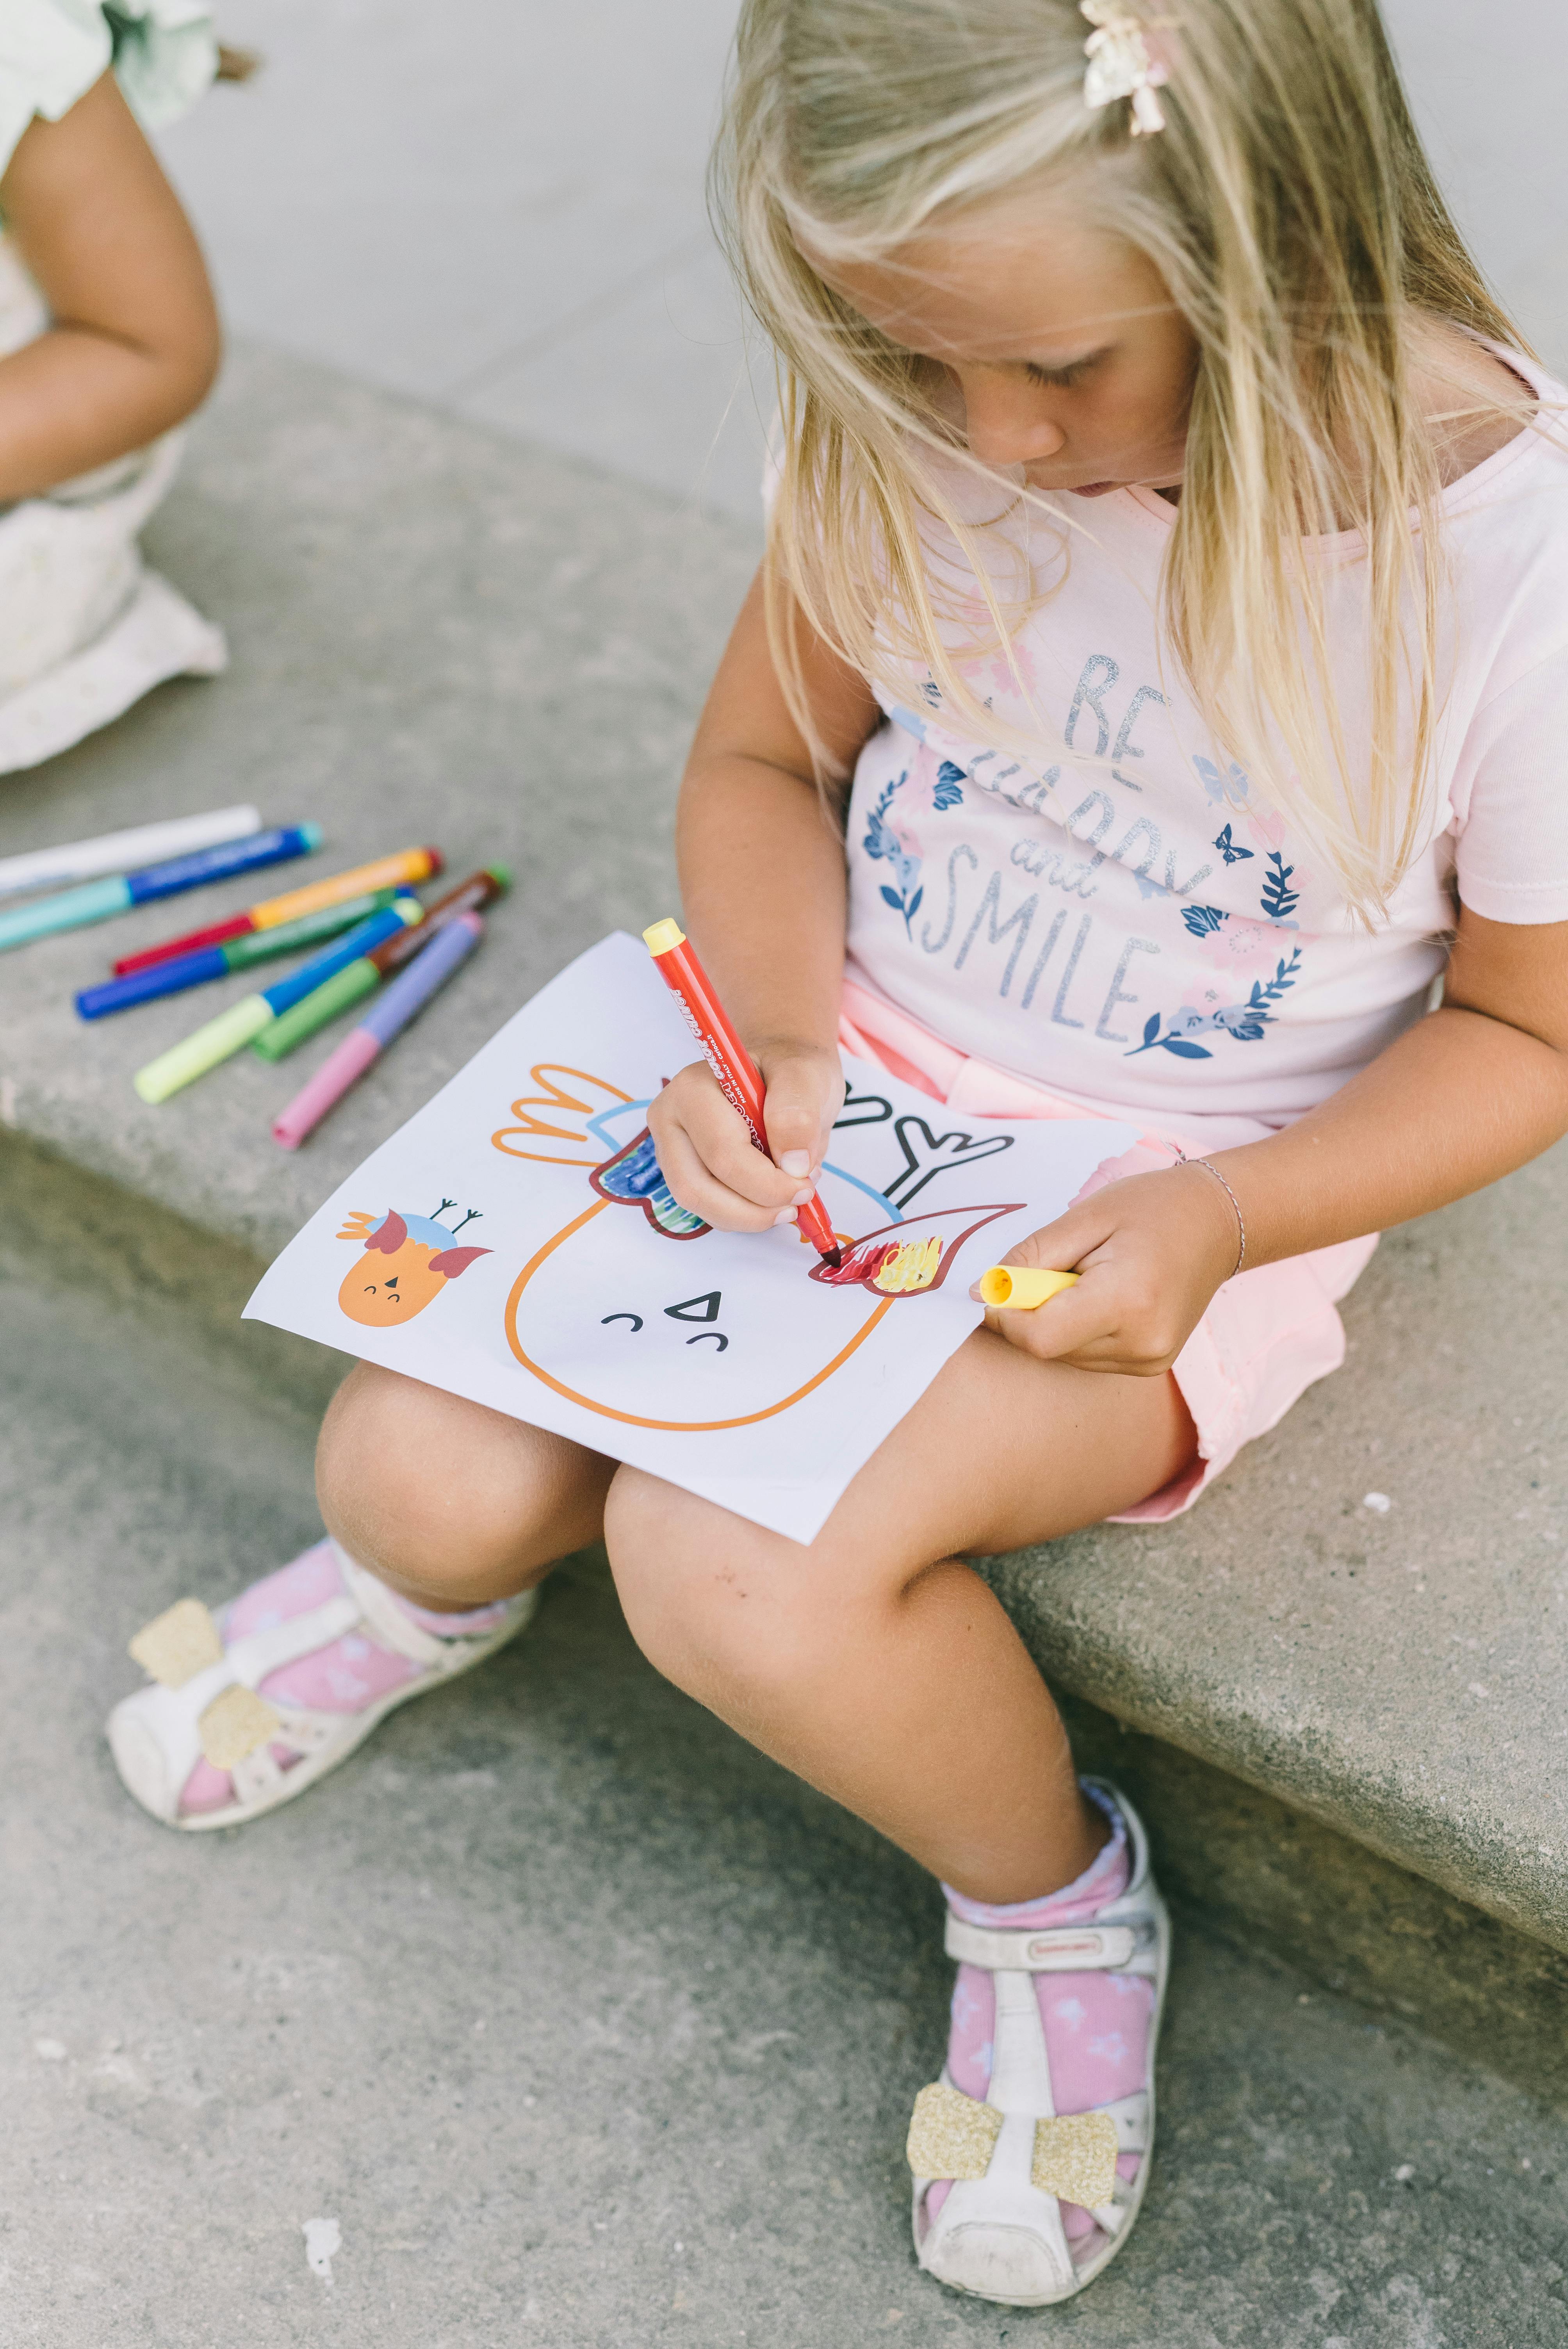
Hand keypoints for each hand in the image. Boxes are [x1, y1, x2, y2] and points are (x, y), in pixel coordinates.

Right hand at [645, 1041, 842, 1233]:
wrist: (777, 1067)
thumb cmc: (787, 1067)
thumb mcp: (805, 1075)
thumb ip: (798, 1112)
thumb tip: (793, 1166)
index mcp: (691, 1090)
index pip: (721, 1153)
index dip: (766, 1182)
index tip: (806, 1183)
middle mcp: (670, 1121)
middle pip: (698, 1188)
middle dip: (754, 1209)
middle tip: (799, 1201)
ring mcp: (672, 1150)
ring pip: (700, 1206)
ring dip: (750, 1216)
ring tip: (790, 1198)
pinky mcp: (684, 1172)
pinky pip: (710, 1210)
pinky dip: (745, 1214)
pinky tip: (773, 1195)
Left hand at [972, 1163, 1241, 1375]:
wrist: (1219, 1222)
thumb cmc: (1152, 1208)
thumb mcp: (1085, 1217)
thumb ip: (1031, 1257)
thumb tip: (983, 1291)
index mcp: (1128, 1301)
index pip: (1038, 1336)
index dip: (1003, 1315)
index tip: (994, 1285)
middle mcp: (1142, 1342)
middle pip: (1048, 1348)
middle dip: (1029, 1312)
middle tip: (1054, 1267)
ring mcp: (1150, 1359)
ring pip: (1064, 1355)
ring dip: (1054, 1321)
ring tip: (1086, 1278)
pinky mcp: (1150, 1364)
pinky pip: (1087, 1356)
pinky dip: (1076, 1329)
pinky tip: (1100, 1297)